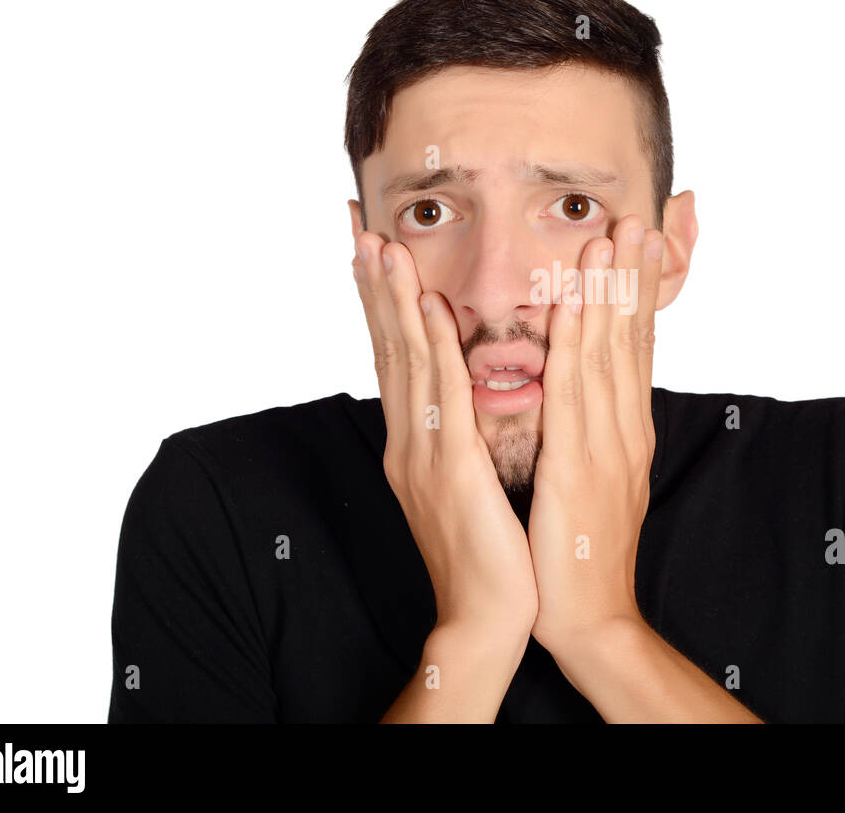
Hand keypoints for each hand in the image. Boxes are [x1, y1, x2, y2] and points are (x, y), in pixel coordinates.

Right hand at [352, 229, 538, 639]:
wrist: (485, 618)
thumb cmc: (485, 554)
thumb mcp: (463, 484)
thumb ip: (453, 438)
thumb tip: (453, 401)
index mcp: (414, 444)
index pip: (393, 360)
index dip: (380, 305)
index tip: (371, 254)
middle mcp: (408, 442)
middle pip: (387, 350)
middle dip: (373, 286)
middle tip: (359, 227)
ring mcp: (424, 454)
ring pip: (407, 362)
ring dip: (393, 300)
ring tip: (380, 246)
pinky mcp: (451, 470)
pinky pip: (444, 397)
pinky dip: (435, 348)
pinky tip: (429, 309)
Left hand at [527, 214, 664, 652]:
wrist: (590, 616)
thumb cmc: (584, 551)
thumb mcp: (599, 478)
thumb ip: (596, 431)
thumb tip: (590, 394)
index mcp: (626, 431)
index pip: (636, 349)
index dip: (639, 293)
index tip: (642, 242)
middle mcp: (625, 429)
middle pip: (631, 340)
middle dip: (635, 276)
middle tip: (640, 217)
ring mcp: (608, 446)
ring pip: (607, 354)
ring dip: (609, 291)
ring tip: (612, 237)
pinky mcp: (579, 466)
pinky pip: (574, 393)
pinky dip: (574, 343)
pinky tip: (571, 305)